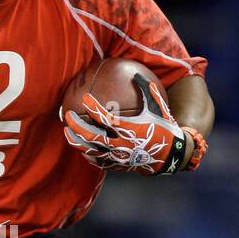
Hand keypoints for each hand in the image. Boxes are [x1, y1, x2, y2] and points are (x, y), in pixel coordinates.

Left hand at [64, 73, 187, 174]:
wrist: (171, 154)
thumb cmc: (163, 127)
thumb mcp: (157, 106)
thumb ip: (146, 89)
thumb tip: (135, 72)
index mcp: (129, 128)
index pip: (105, 117)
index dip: (93, 108)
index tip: (85, 98)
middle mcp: (121, 143)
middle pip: (91, 135)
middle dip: (77, 125)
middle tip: (68, 115)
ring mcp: (118, 156)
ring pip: (91, 150)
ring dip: (77, 141)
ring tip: (67, 132)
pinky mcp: (118, 165)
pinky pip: (98, 161)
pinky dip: (88, 154)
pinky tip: (82, 148)